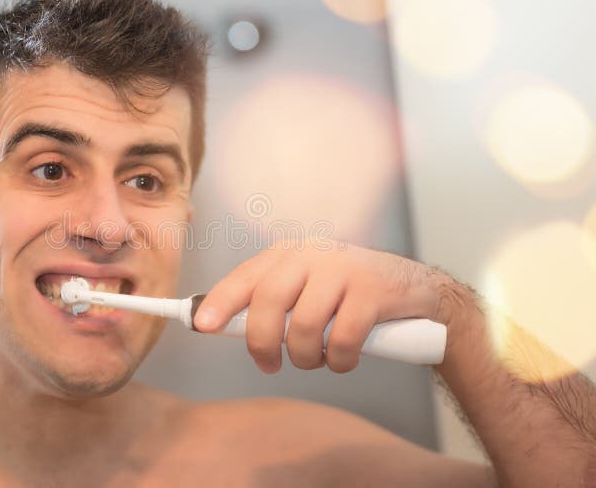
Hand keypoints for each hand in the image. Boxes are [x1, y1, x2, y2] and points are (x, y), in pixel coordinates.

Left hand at [193, 239, 453, 372]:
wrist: (417, 292)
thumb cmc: (350, 296)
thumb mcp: (307, 288)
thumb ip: (272, 302)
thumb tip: (222, 326)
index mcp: (290, 254)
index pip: (245, 277)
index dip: (220, 302)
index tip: (202, 325)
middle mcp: (312, 255)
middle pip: (268, 302)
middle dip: (262, 342)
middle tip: (269, 365)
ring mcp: (344, 270)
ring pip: (304, 327)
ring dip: (305, 357)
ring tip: (316, 360)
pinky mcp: (373, 291)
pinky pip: (342, 340)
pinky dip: (339, 361)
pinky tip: (344, 359)